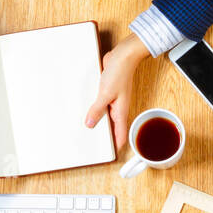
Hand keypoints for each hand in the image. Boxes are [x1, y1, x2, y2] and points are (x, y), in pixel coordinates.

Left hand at [84, 34, 150, 148]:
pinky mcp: (108, 92)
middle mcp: (118, 109)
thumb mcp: (105, 94)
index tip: (110, 156)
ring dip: (99, 122)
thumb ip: (97, 110)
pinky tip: (88, 110)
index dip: (117, 147)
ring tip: (89, 130)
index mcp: (121, 113)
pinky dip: (96, 109)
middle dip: (106, 137)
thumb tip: (89, 124)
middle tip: (95, 146)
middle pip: (113, 128)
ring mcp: (114, 101)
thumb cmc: (119, 73)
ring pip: (106, 117)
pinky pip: (102, 105)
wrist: (123, 56)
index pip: (121, 135)